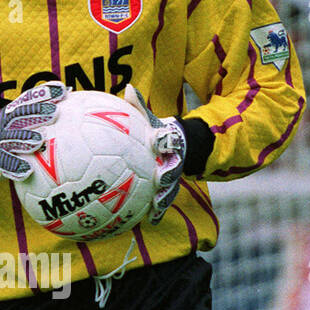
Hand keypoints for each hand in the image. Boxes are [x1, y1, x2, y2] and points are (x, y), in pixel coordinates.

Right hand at [0, 81, 67, 184]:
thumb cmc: (14, 135)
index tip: (62, 90)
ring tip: (39, 140)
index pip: (28, 99)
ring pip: (10, 138)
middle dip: (36, 112)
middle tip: (55, 112)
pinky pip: (5, 164)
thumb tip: (71, 95)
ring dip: (24, 138)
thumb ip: (44, 112)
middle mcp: (5, 124)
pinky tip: (28, 171)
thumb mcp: (24, 121)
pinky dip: (15, 167)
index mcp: (13, 112)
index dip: (44, 93)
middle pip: (19, 114)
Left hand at [125, 84, 186, 223]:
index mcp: (169, 142)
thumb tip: (129, 89)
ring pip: (171, 188)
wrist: (181, 147)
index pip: (168, 139)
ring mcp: (174, 177)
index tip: (159, 138)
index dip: (164, 139)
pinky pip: (163, 202)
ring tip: (157, 206)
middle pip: (173, 167)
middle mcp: (174, 161)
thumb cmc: (158, 132)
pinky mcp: (169, 191)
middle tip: (161, 177)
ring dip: (165, 197)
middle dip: (169, 172)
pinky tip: (151, 220)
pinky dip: (158, 212)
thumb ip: (139, 107)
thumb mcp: (151, 119)